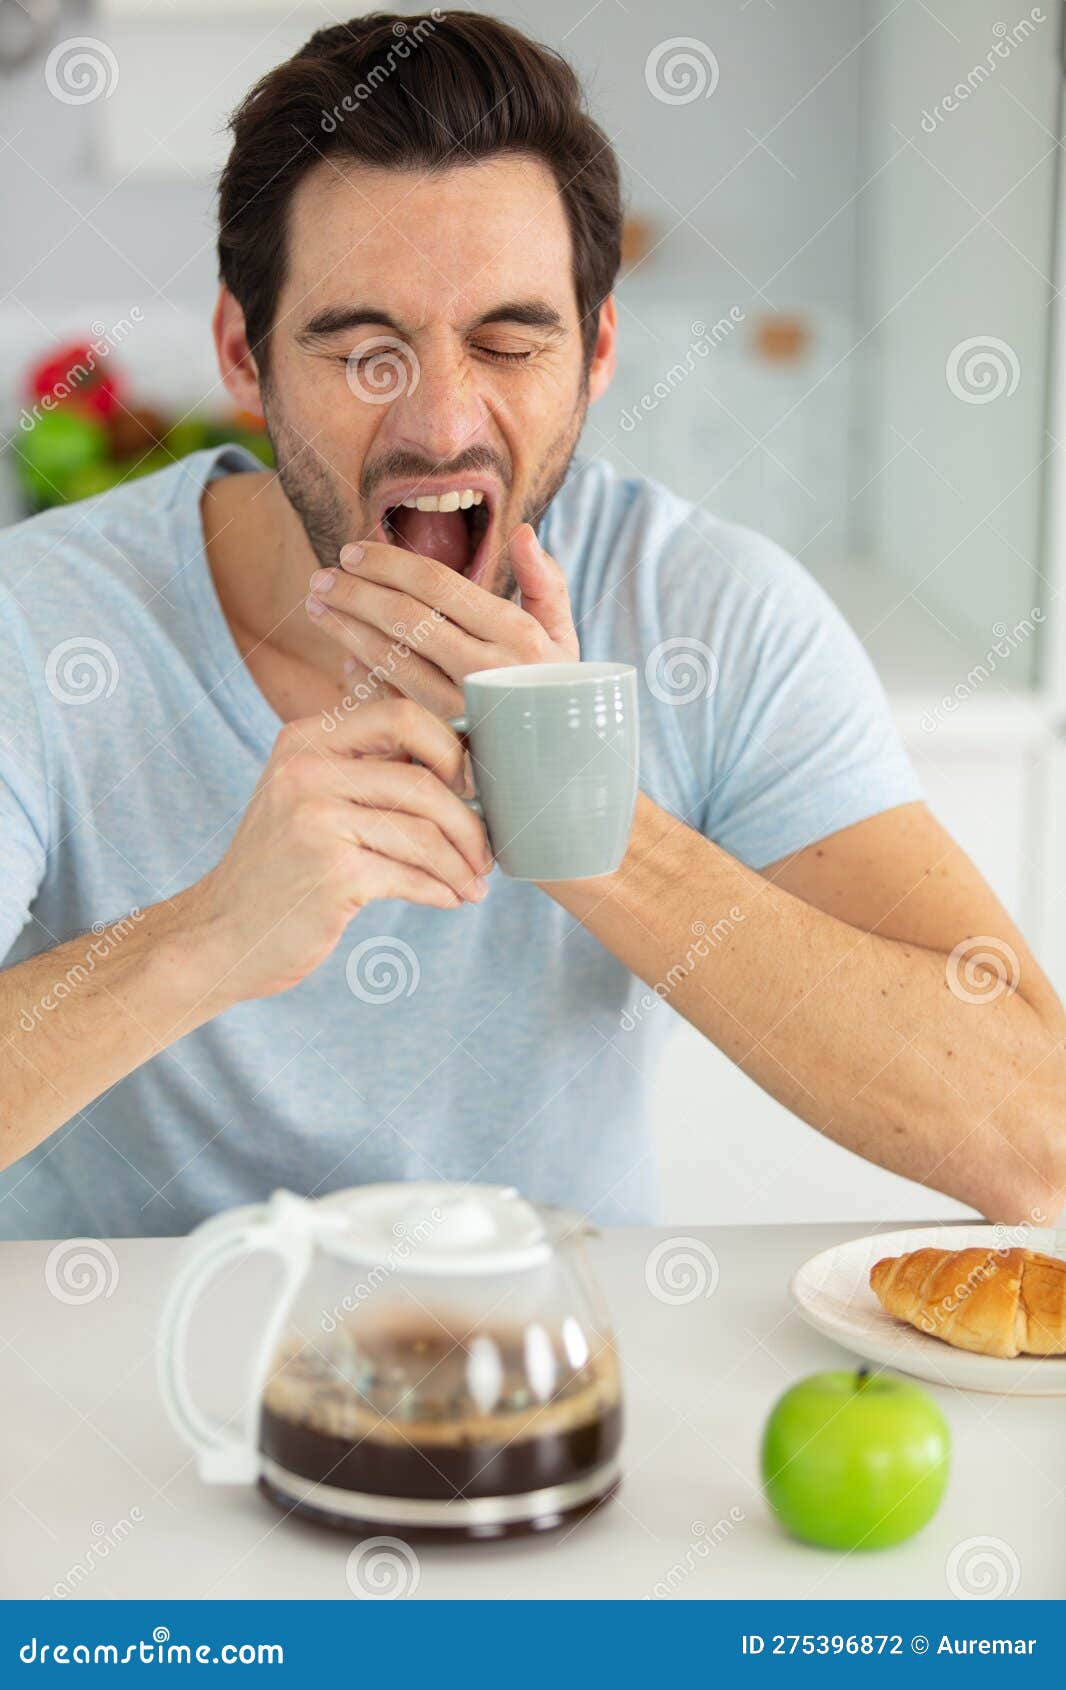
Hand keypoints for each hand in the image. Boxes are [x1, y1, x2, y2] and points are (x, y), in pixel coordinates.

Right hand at [180, 699, 492, 1001]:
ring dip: (461, 865)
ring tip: (473, 884)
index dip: (451, 749)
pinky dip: (441, 891)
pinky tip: (449, 899)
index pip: (402, 716)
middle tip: (485, 851)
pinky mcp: (331, 874)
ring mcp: (316, 822)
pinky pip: (412, 876)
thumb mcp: (308, 795)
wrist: (222, 933)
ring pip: (425, 834)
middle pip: (425, 781)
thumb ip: (366, 768)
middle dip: (470, 821)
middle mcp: (307, 771)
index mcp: (306, 738)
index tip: (470, 788)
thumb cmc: (283, 865)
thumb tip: (462, 759)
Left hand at [304, 523, 579, 717]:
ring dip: (345, 628)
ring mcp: (461, 710)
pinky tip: (344, 652)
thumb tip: (521, 532)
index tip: (351, 550)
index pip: (436, 584)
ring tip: (317, 605)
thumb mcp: (565, 638)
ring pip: (389, 658)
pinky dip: (363, 673)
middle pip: (404, 619)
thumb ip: (545, 583)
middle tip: (320, 577)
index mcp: (516, 635)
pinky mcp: (443, 742)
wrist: (563, 770)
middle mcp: (487, 672)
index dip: (387, 563)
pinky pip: (390, 699)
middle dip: (354, 592)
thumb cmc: (559, 694)